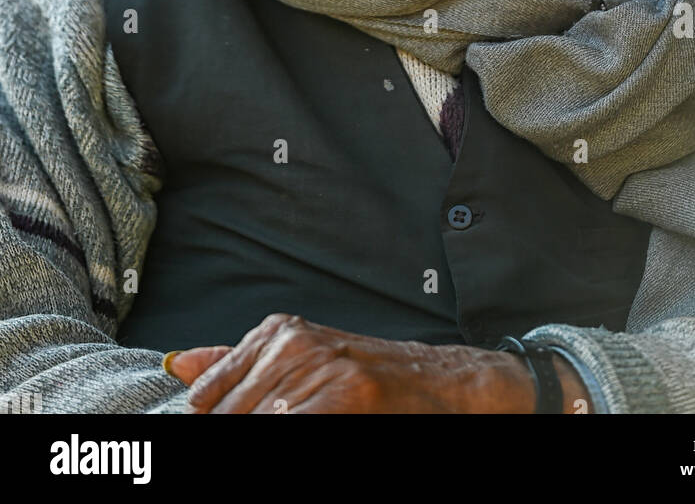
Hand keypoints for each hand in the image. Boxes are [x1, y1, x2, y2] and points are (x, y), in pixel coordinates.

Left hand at [164, 313, 588, 413]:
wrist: (440, 383)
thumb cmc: (367, 377)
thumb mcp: (300, 358)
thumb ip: (236, 364)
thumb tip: (179, 366)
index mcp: (276, 333)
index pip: (207, 399)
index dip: (208, 425)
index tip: (205, 432)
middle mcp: (293, 343)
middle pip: (229, 418)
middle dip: (233, 433)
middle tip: (277, 423)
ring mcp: (320, 369)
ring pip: (257, 425)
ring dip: (263, 434)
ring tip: (299, 421)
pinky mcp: (345, 396)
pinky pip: (290, 429)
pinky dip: (293, 435)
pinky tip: (317, 427)